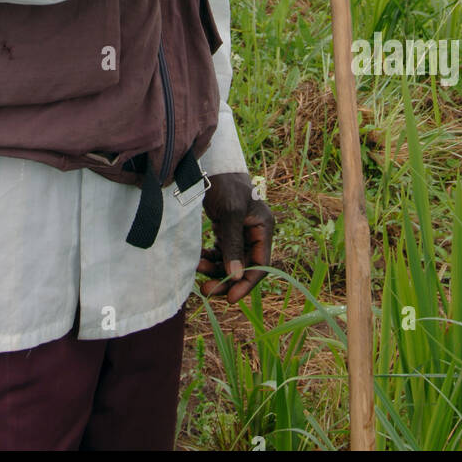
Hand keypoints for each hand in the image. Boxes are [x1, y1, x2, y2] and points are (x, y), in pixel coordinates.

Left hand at [197, 172, 274, 303]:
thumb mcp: (230, 213)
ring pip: (230, 261)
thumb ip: (233, 244)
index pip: (260, 265)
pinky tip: (197, 259)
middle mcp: (255, 233)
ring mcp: (240, 232)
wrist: (210, 163)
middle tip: (206, 290)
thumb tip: (236, 275)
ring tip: (197, 271)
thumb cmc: (225, 184)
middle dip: (226, 279)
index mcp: (264, 229)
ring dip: (215, 269)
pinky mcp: (227, 230)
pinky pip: (220, 252)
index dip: (246, 284)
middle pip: (244, 267)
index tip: (229, 298)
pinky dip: (209, 258)